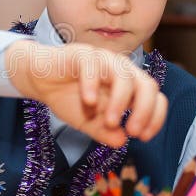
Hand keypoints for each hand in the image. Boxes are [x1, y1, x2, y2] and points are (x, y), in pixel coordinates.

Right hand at [5, 40, 166, 147]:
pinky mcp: (82, 54)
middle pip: (147, 84)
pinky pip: (93, 65)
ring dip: (120, 101)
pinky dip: (93, 84)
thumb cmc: (68, 97)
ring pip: (123, 75)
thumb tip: (121, 142)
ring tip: (109, 122)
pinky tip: (88, 102)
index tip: (142, 137)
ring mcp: (104, 60)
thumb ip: (105, 132)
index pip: (155, 97)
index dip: (155, 117)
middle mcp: (122, 70)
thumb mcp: (88, 122)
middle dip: (144, 110)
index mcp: (129, 86)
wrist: (40, 81)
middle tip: (132, 131)